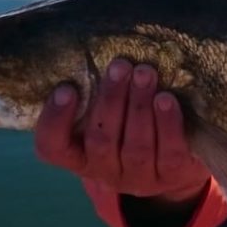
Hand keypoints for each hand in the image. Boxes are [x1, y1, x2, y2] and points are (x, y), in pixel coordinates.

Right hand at [33, 58, 210, 207]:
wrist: (175, 161)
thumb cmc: (129, 124)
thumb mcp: (106, 113)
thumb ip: (94, 92)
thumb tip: (91, 47)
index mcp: (78, 156)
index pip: (52, 147)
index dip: (55, 120)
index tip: (66, 88)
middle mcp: (104, 172)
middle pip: (101, 140)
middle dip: (111, 100)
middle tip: (120, 66)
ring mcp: (137, 179)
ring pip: (135, 147)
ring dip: (139, 106)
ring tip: (145, 73)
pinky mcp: (170, 177)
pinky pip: (169, 153)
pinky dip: (167, 124)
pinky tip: (166, 99)